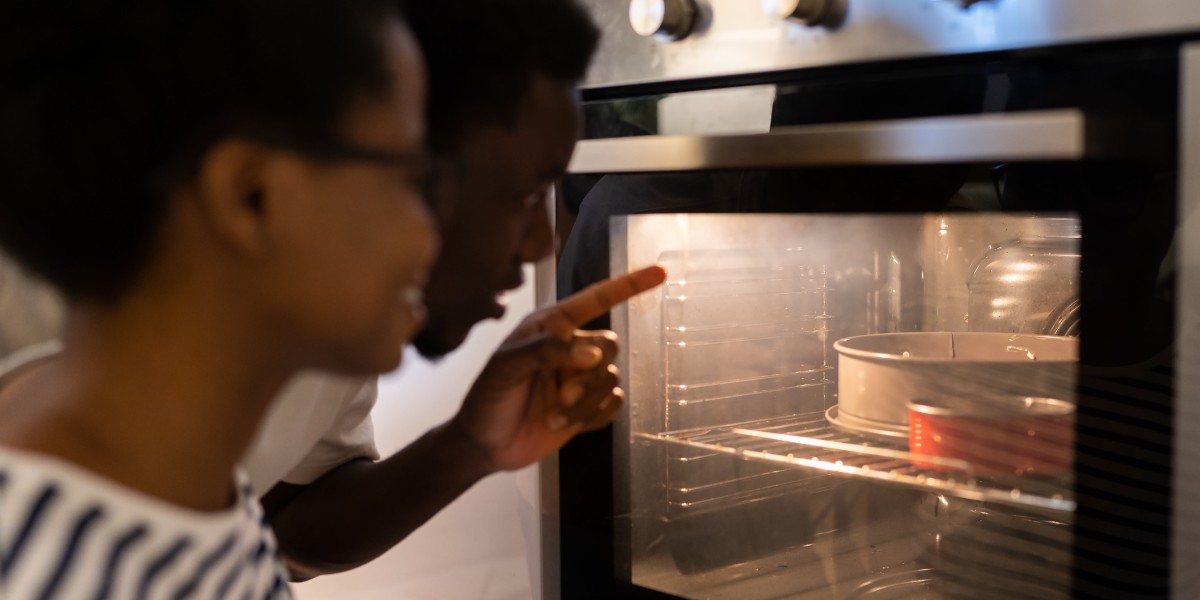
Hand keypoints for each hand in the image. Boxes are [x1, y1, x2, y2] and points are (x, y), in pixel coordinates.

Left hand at [450, 265, 666, 472]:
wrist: (485, 446)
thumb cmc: (487, 399)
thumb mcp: (506, 367)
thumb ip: (547, 352)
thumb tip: (593, 354)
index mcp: (550, 326)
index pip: (595, 299)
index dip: (628, 285)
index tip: (660, 273)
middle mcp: (570, 347)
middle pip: (609, 343)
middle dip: (589, 374)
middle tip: (560, 394)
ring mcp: (580, 378)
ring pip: (611, 377)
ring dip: (585, 401)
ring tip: (555, 413)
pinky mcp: (588, 407)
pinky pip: (613, 404)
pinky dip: (594, 416)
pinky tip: (567, 423)